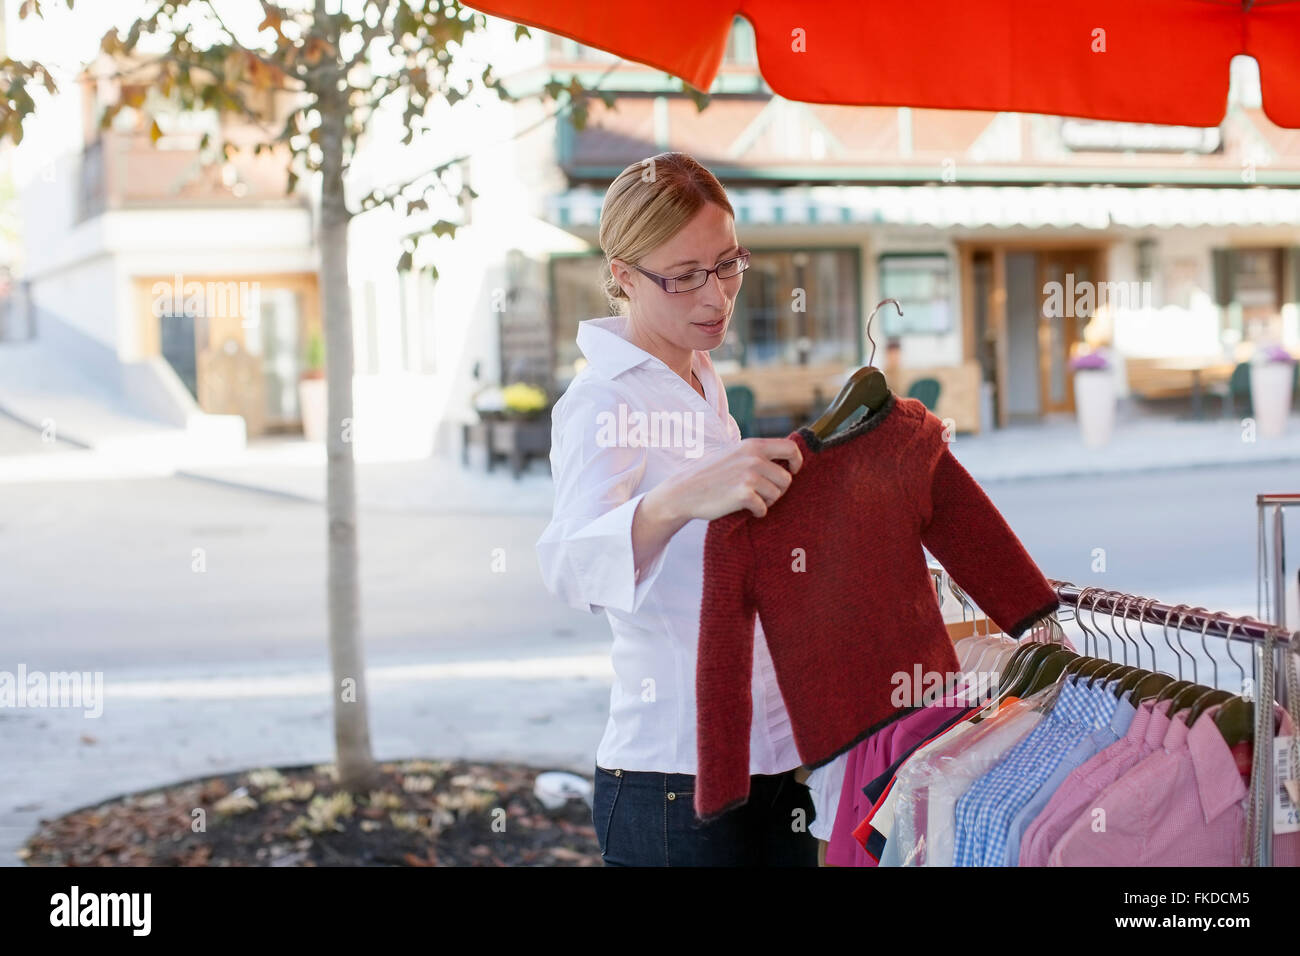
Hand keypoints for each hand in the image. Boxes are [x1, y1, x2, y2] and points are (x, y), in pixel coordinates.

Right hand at [655, 437, 802, 520]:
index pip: (790, 448)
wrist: (685, 491)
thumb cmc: (712, 474)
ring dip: (766, 501)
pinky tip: (744, 508)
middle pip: (786, 478)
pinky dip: (756, 512)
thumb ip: (757, 454)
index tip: (792, 471)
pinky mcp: (743, 494)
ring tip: (749, 499)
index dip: (797, 462)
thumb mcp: (734, 453)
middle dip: (778, 489)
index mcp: (753, 445)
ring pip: (777, 494)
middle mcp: (754, 458)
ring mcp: (749, 475)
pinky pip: (763, 508)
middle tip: (761, 493)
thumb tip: (787, 459)